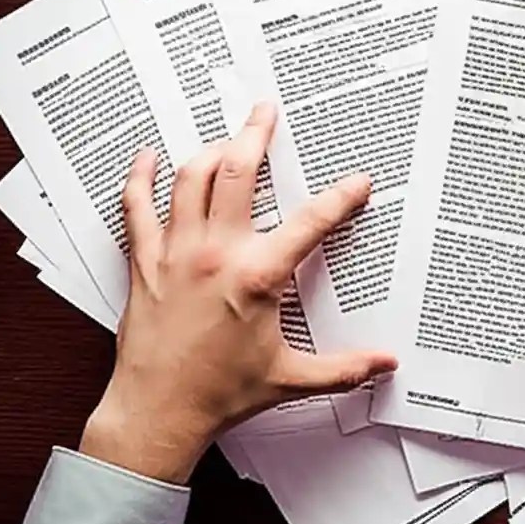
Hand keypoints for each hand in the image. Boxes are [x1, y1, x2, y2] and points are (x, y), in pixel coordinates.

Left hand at [79, 103, 397, 483]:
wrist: (158, 413)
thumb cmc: (221, 395)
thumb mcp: (291, 378)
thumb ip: (344, 368)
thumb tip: (387, 363)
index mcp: (257, 277)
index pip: (311, 223)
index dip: (341, 198)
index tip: (359, 182)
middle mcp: (216, 253)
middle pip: (238, 172)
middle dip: (257, 134)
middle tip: (267, 111)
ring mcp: (176, 253)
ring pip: (191, 178)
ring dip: (210, 149)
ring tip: (227, 137)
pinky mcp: (145, 263)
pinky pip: (137, 207)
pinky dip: (142, 177)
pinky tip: (148, 157)